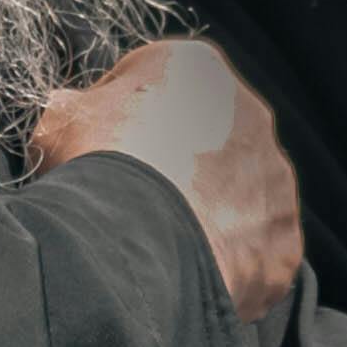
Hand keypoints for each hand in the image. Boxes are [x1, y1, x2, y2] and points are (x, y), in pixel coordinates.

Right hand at [31, 35, 303, 321]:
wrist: (134, 232)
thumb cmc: (96, 162)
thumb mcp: (63, 117)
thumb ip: (80, 110)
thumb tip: (77, 116)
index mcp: (197, 71)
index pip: (162, 94)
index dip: (128, 126)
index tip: (106, 157)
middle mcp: (252, 114)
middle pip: (210, 144)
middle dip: (180, 171)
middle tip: (138, 204)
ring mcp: (275, 179)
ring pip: (241, 198)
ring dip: (211, 216)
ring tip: (164, 246)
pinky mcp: (284, 238)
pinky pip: (257, 253)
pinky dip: (230, 267)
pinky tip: (191, 276)